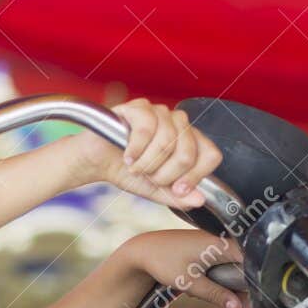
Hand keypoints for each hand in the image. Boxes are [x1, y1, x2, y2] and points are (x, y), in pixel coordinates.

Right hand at [68, 98, 222, 207]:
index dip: (196, 176)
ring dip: (147, 163)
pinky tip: (127, 156)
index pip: (211, 155)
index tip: (177, 189)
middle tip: (148, 176)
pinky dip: (135, 149)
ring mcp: (160, 112)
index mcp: (188, 142)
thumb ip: (177, 196)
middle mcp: (179, 124)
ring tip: (134, 166)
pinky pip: (147, 128)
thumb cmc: (125, 171)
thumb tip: (199, 200)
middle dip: (165, 174)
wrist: (96, 162)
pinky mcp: (139, 107)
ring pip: (168, 141)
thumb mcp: (154, 190)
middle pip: (188, 152)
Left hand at [120, 229, 245, 307]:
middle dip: (234, 286)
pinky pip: (221, 265)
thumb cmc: (163, 261)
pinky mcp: (209, 248)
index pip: (253, 261)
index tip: (244, 298)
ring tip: (196, 288)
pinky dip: (212, 277)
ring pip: (232, 268)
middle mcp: (223, 240)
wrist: (143, 250)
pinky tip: (194, 282)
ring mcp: (216, 243)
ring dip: (220, 283)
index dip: (253, 281)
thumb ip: (216, 295)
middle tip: (219, 299)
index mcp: (223, 244)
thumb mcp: (190, 282)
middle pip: (245, 267)